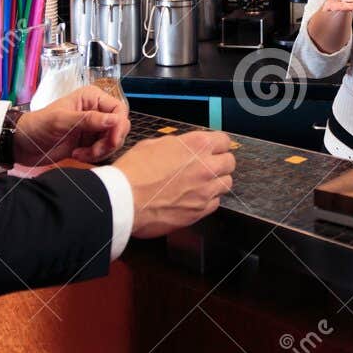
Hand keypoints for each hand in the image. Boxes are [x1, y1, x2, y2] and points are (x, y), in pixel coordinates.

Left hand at [12, 85, 129, 166]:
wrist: (22, 144)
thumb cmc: (37, 126)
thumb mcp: (61, 121)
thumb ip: (88, 120)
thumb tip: (114, 120)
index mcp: (92, 98)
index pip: (118, 110)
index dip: (119, 126)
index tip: (111, 140)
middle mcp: (96, 111)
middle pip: (119, 127)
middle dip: (109, 142)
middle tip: (93, 151)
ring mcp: (94, 128)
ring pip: (113, 141)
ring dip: (100, 151)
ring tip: (81, 154)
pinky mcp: (90, 142)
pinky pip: (103, 151)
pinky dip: (94, 156)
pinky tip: (78, 155)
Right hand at [109, 130, 236, 237]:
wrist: (123, 200)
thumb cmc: (133, 171)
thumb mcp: (153, 145)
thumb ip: (177, 145)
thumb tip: (183, 149)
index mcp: (196, 146)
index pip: (224, 141)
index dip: (218, 145)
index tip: (213, 148)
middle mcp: (206, 167)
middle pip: (230, 162)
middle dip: (221, 163)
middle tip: (209, 166)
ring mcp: (205, 191)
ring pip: (226, 183)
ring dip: (216, 182)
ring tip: (201, 183)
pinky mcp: (199, 211)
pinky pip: (215, 203)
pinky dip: (208, 200)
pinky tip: (194, 198)